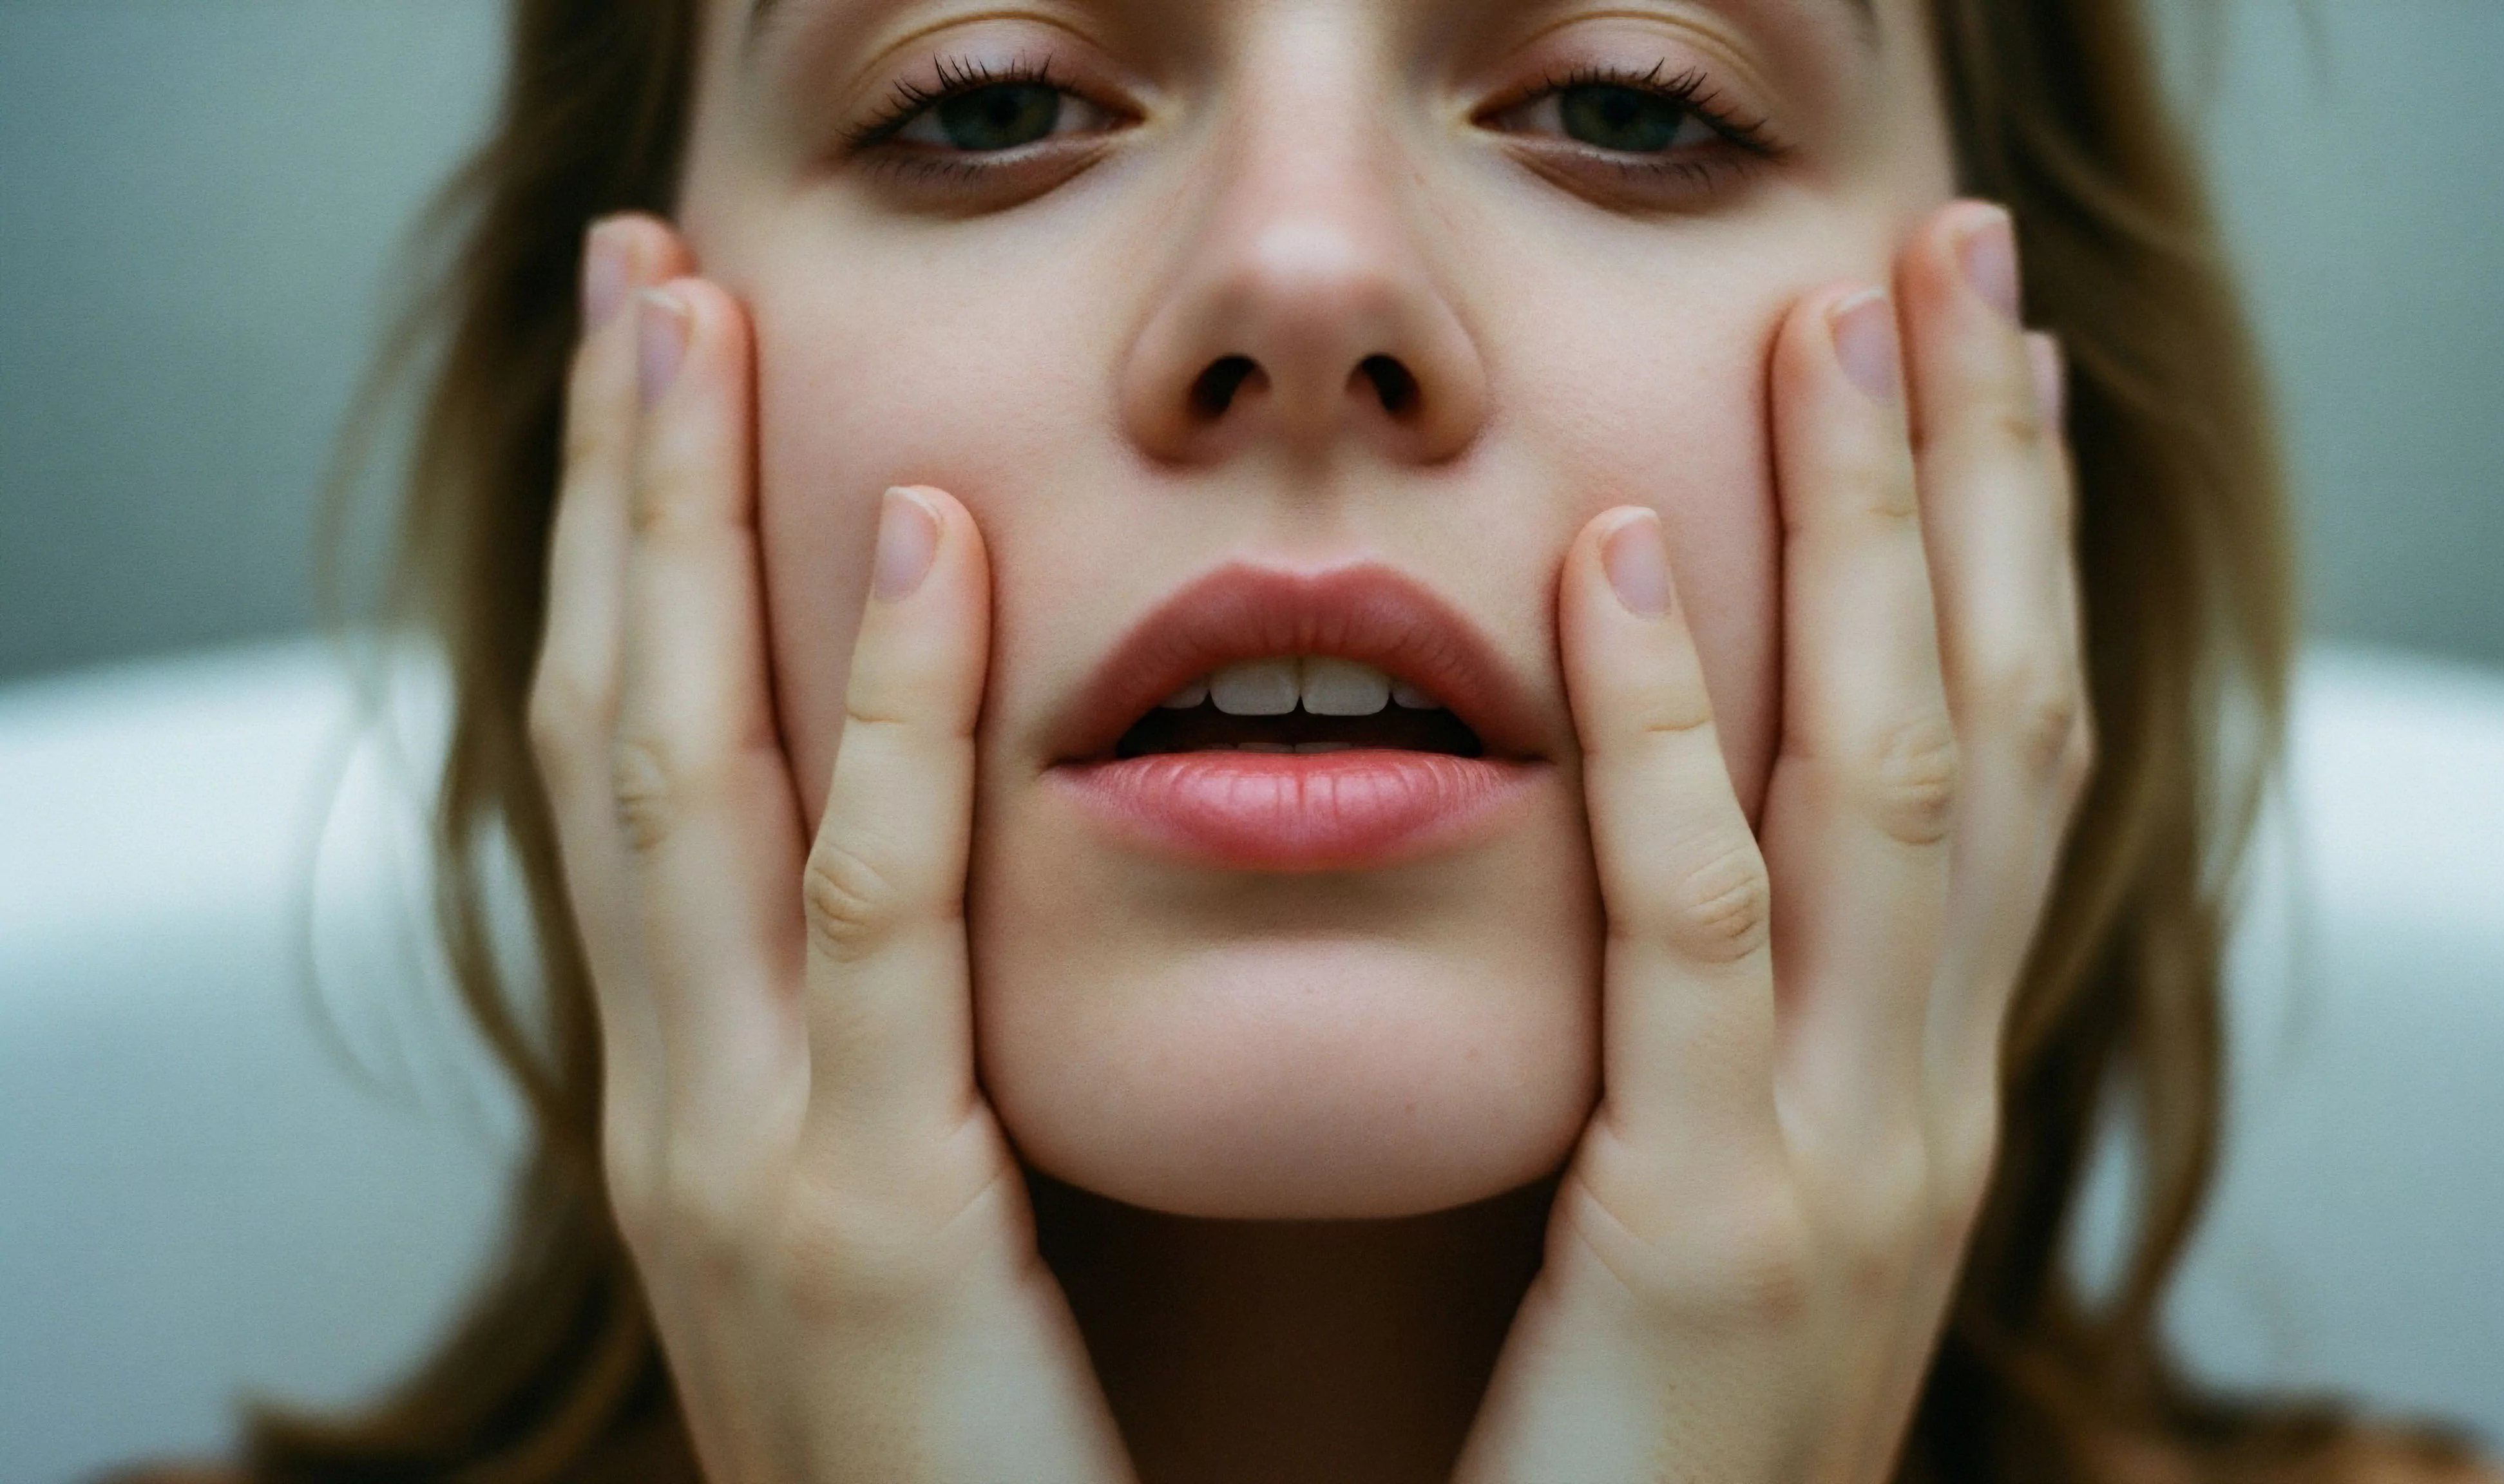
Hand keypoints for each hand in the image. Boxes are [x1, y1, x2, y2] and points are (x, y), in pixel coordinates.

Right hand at [527, 215, 1134, 1483]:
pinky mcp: (862, 1233)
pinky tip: (913, 546)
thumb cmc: (991, 1455)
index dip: (642, 555)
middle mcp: (683, 1106)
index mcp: (713, 1095)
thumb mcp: (922, 1212)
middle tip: (642, 274)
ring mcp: (740, 1167)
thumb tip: (957, 876)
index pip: (653, 769)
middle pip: (622, 728)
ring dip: (685, 534)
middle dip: (622, 490)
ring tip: (702, 320)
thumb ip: (917, 1048)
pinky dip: (875, 723)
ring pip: (685, 783)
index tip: (672, 368)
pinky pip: (864, 929)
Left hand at [1455, 200, 2090, 1483]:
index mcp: (1913, 1087)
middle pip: (1989, 720)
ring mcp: (1849, 1168)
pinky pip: (1696, 936)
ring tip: (1840, 323)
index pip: (1993, 759)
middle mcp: (1924, 1103)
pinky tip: (1602, 556)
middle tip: (1958, 261)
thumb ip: (1722, 1037)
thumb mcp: (1717, 1205)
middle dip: (1978, 478)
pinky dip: (1662, 735)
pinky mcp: (1715, 1240)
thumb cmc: (1632, 1448)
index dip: (1999, 546)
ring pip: (1892, 782)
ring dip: (1873, 533)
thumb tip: (1688, 845)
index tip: (1980, 366)